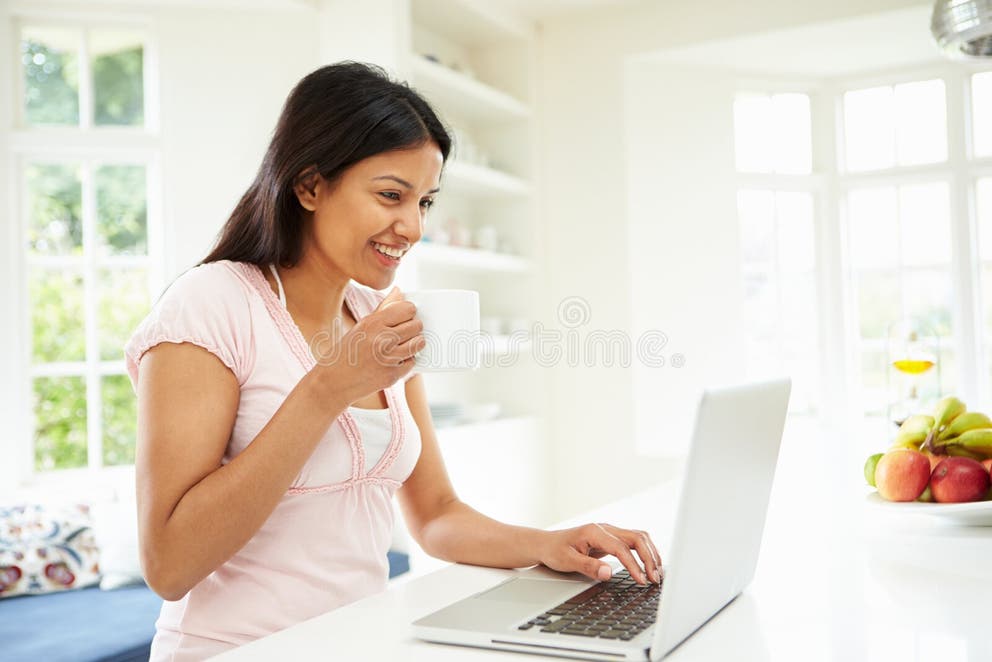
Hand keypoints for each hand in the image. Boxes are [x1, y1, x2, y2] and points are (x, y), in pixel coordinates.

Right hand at [316, 287, 424, 403]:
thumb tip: (399, 291)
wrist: (333, 382)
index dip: (409, 312)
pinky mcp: (392, 375)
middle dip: (413, 327)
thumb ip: (383, 308)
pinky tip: (394, 360)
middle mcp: (382, 339)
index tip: (405, 316)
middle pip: (417, 325)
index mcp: (373, 323)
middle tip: (403, 332)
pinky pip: (412, 362)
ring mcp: (388, 358)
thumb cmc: (346, 351)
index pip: (408, 309)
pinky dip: (406, 361)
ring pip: (419, 343)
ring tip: (402, 345)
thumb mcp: (361, 326)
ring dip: (414, 343)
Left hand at [537, 523, 661, 584]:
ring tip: (657, 574)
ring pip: (639, 538)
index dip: (634, 565)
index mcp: (595, 531)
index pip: (621, 548)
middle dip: (649, 558)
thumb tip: (609, 573)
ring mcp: (610, 532)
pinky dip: (645, 553)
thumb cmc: (555, 551)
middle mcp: (605, 528)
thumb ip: (588, 567)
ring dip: (650, 554)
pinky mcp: (612, 539)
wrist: (546, 544)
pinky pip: (634, 542)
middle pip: (637, 538)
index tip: (641, 581)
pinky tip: (649, 566)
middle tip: (655, 579)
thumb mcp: (567, 561)